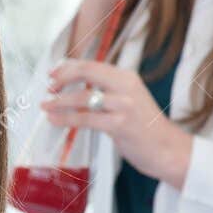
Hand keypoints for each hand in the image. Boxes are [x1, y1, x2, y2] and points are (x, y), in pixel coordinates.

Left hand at [43, 59, 194, 188]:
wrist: (167, 148)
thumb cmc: (142, 126)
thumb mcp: (127, 99)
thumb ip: (105, 90)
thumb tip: (73, 85)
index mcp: (127, 77)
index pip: (92, 64)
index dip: (68, 67)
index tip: (52, 74)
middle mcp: (126, 86)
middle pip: (87, 72)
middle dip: (62, 78)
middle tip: (48, 88)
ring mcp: (124, 105)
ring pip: (83, 97)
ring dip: (59, 101)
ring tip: (45, 106)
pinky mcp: (120, 124)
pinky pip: (86, 119)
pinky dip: (65, 118)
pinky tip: (54, 119)